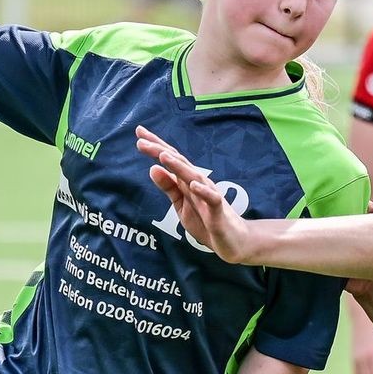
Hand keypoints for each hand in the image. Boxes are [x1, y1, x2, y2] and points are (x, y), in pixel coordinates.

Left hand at [136, 125, 253, 262]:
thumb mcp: (181, 204)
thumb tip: (152, 168)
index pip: (171, 159)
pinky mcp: (219, 211)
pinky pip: (212, 199)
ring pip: (193, 177)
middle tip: (141, 139)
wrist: (233, 241)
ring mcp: (209, 195)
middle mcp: (198, 183)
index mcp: (187, 181)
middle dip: (161, 150)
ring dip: (179, 166)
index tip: (139, 132)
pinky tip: (192, 184)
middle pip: (179, 162)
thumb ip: (168, 187)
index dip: (155, 146)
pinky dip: (203, 190)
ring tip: (163, 155)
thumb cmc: (206, 220)